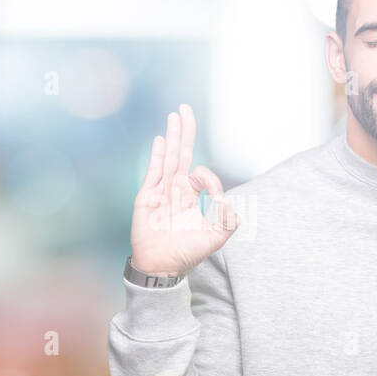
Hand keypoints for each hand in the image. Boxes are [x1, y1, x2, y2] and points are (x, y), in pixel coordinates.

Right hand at [129, 104, 239, 275]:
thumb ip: (228, 221)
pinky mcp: (147, 197)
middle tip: (186, 108)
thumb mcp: (215, 237)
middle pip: (181, 154)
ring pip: (168, 158)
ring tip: (175, 115)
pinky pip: (153, 172)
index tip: (217, 197)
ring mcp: (160, 191)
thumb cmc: (186, 253)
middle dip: (185, 131)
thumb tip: (229, 201)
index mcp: (189, 196)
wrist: (162, 267)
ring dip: (172, 136)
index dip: (211, 179)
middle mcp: (174, 190)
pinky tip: (161, 139)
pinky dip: (158, 156)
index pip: (200, 174)